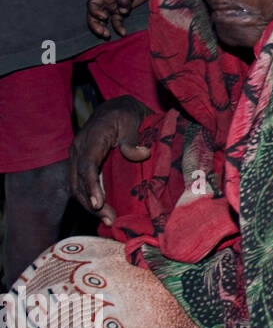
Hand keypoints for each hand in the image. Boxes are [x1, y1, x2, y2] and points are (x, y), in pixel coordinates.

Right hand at [67, 96, 152, 224]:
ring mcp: (78, 157)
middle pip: (77, 181)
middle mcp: (79, 150)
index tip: (99, 203)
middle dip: (90, 203)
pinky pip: (81, 183)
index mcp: (90, 140)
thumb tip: (140, 154)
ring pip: (76, 185)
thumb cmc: (125, 113)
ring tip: (108, 220)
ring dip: (89, 204)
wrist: (114, 107)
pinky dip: (89, 197)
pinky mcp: (82, 163)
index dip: (91, 186)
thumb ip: (133, 138)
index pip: (86, 166)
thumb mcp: (131, 119)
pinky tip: (102, 210)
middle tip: (109, 220)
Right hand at [87, 0, 147, 38]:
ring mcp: (116, 6)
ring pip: (104, 20)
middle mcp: (108, 0)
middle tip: (102, 33)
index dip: (94, 12)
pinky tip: (123, 33)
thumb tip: (122, 11)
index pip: (93, 3)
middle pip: (95, 13)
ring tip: (107, 36)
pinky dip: (118, 28)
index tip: (104, 17)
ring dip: (104, 28)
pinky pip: (117, 21)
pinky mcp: (125, 11)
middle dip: (95, 24)